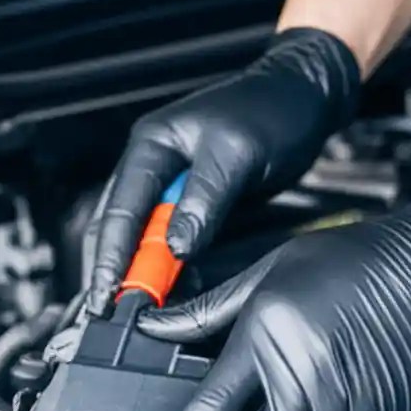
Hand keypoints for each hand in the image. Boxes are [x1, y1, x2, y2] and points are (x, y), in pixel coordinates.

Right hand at [86, 28, 361, 315]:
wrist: (305, 95)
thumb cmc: (273, 109)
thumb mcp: (237, 155)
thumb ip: (203, 202)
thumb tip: (175, 248)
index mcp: (151, 145)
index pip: (120, 211)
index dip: (110, 259)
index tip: (105, 297)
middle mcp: (153, 165)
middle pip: (119, 228)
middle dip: (113, 271)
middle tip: (110, 314)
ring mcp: (171, 183)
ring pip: (142, 237)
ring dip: (141, 273)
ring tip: (137, 311)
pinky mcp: (193, 199)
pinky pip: (169, 238)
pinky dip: (168, 265)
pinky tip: (173, 290)